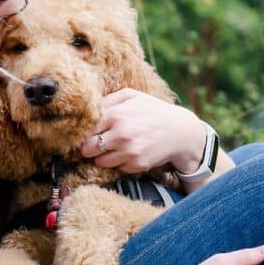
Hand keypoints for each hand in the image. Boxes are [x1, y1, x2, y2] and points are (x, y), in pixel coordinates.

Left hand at [78, 88, 205, 173]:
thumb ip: (108, 100)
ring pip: (99, 161)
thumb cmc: (154, 111)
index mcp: (116, 114)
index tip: (85, 133)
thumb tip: (88, 108)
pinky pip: (116, 168)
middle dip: (88, 147)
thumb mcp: (132, 96)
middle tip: (94, 144)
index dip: (82, 132)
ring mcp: (129, 152)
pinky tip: (128, 153)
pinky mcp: (136, 165)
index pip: (85, 129)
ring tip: (114, 148)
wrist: (181, 131)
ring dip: (103, 157)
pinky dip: (119, 163)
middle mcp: (121, 134)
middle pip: (87, 148)